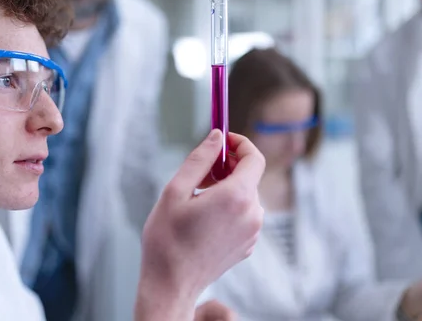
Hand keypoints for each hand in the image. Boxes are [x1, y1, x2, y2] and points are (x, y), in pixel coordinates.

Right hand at [134, 130, 264, 320]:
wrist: (171, 284)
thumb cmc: (168, 240)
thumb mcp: (175, 190)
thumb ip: (200, 159)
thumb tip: (216, 137)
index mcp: (236, 197)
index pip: (254, 158)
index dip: (240, 144)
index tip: (223, 141)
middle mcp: (252, 214)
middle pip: (249, 176)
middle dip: (226, 168)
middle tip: (198, 176)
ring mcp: (252, 232)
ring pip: (246, 195)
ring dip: (226, 188)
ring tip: (197, 199)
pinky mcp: (248, 244)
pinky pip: (244, 214)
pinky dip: (229, 206)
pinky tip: (204, 217)